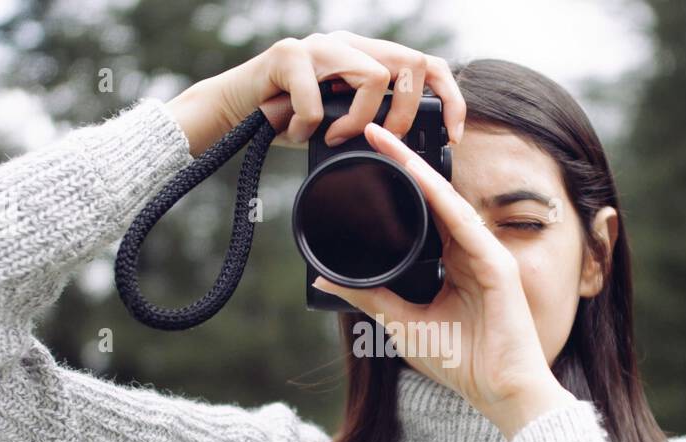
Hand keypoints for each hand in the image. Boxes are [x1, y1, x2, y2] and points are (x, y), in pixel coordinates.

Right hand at [165, 31, 465, 155]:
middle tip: (383, 142)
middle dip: (405, 113)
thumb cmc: (288, 119)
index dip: (449, 97)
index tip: (453, 135)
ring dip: (358, 120)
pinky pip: (317, 98)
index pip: (426, 64)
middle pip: (410, 64)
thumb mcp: (339, 124)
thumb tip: (411, 155)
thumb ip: (372, 127)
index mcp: (366, 56)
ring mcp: (320, 45)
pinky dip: (310, 124)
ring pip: (372, 76)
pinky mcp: (289, 54)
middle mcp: (349, 43)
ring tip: (334, 138)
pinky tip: (296, 131)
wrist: (233, 110)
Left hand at [314, 121, 577, 439]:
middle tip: (369, 130)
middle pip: (434, 196)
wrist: (501, 394)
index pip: (422, 212)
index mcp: (453, 263)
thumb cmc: (462, 363)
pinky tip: (418, 177)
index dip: (396, 183)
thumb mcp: (401, 324)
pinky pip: (464, 223)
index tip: (365, 156)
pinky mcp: (497, 265)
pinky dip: (440, 198)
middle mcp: (471, 251)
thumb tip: (326, 279)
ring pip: (447, 200)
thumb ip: (369, 296)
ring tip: (386, 140)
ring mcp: (487, 254)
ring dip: (417, 168)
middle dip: (403, 161)